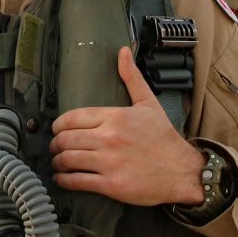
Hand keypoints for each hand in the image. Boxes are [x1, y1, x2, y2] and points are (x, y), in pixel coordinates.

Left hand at [49, 46, 204, 205]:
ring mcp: (109, 162)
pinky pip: (77, 181)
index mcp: (115, 116)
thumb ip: (132, 77)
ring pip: (67, 159)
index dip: (58, 124)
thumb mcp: (148, 103)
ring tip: (57, 162)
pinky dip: (63, 180)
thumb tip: (123, 51)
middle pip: (66, 138)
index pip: (73, 117)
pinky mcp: (111, 184)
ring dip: (57, 162)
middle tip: (55, 147)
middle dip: (55, 144)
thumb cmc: (164, 138)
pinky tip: (62, 178)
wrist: (182, 171)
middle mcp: (109, 138)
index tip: (57, 129)